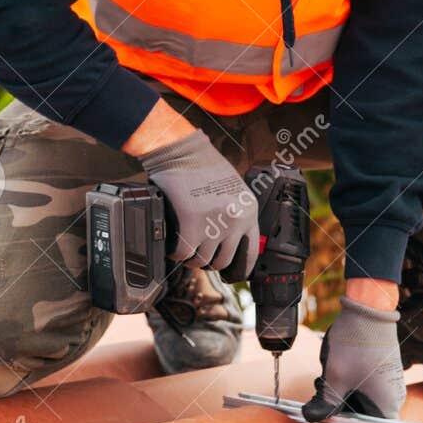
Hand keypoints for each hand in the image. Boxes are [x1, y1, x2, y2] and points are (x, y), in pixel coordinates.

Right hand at [136, 129, 257, 271]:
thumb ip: (234, 212)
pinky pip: (182, 252)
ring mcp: (214, 224)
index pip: (251, 252)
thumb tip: (226, 236)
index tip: (231, 272)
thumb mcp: (233, 188)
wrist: (183, 150)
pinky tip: (171, 247)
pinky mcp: (191, 224)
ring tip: (183, 250)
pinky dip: (175, 254)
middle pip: (223, 260)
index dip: (240, 267)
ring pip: (201, 259)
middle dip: (208, 262)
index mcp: (248, 211)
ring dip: (190, 258)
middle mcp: (235, 221)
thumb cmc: (204, 163)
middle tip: (198, 255)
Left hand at [303, 297, 405, 422]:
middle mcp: (391, 399)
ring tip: (318, 390)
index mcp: (386, 406)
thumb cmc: (356, 343)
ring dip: (338, 403)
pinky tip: (326, 378)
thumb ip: (324, 402)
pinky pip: (362, 391)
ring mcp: (387, 385)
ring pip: (361, 406)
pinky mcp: (380, 374)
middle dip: (338, 419)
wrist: (369, 308)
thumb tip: (310, 417)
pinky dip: (344, 390)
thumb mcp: (335, 377)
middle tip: (315, 413)